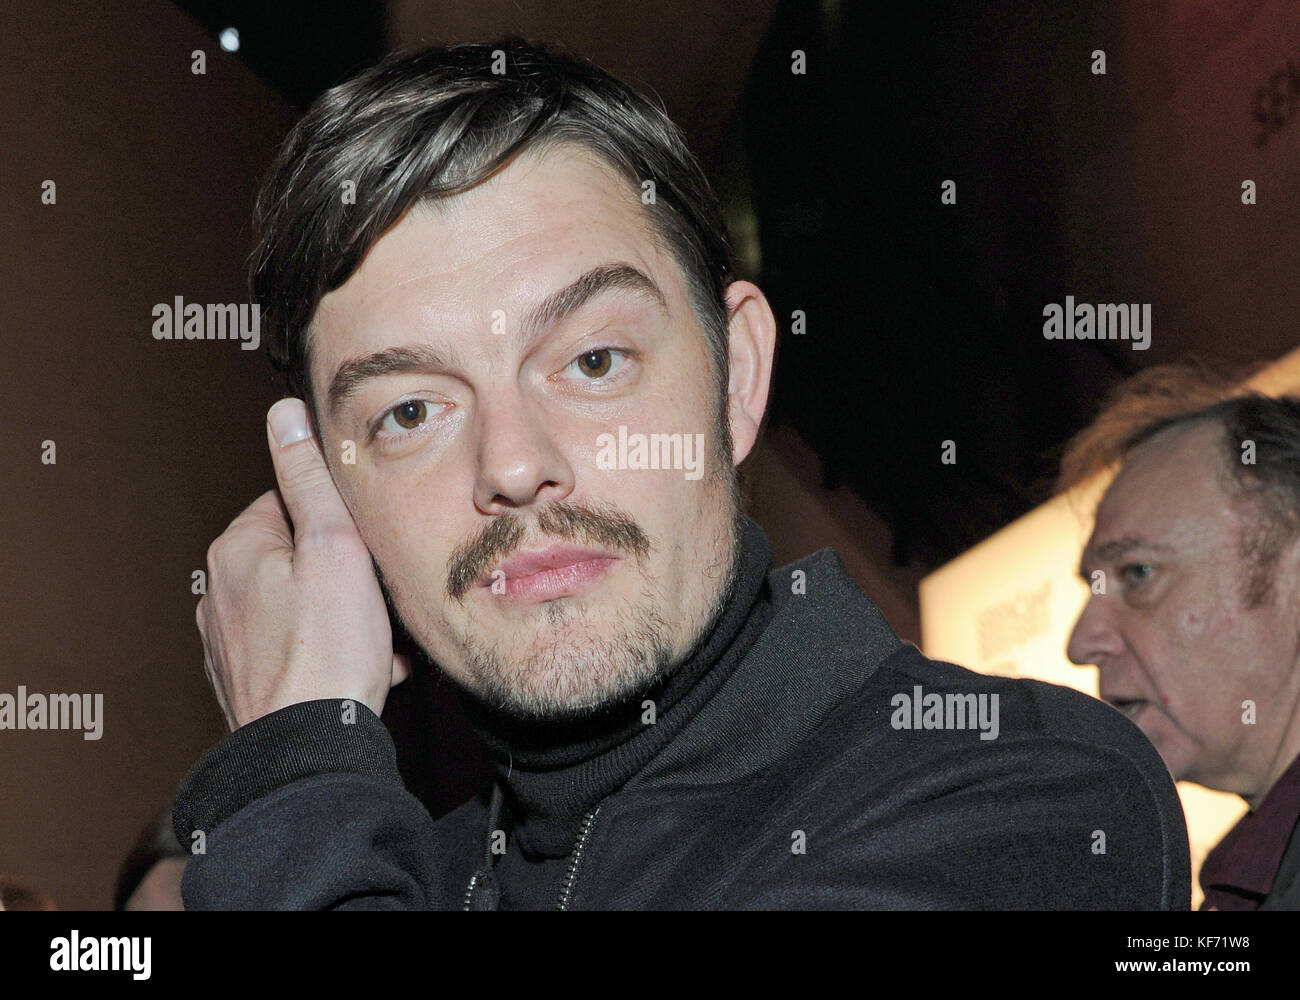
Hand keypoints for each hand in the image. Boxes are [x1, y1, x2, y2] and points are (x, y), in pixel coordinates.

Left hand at [196, 398, 410, 730]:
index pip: (293, 503)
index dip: (342, 523)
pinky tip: (362, 669)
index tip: (367, 549)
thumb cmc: (328, 652)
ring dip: (343, 617)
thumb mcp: (333, 545)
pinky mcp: (246, 681)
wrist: (307, 750)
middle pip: (300, 556)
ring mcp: (229, 641)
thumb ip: (309, 477)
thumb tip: (285, 415)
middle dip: (346, 575)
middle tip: (376, 598)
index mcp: (237, 550)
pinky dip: (329, 652)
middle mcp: (219, 592)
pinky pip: (297, 648)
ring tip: (374, 641)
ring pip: (302, 605)